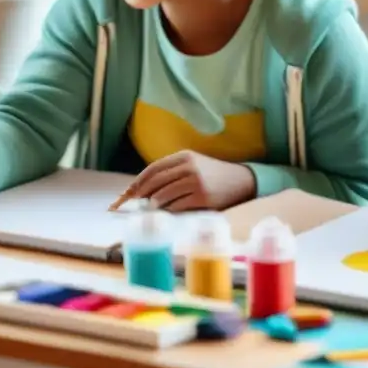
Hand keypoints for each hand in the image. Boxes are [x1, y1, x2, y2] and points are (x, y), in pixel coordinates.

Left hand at [126, 151, 256, 211]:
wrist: (241, 181)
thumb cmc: (212, 174)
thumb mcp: (193, 164)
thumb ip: (172, 171)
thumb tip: (142, 188)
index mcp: (185, 155)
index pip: (154, 168)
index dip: (138, 181)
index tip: (127, 192)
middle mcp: (190, 167)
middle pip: (156, 182)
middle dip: (141, 195)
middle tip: (133, 204)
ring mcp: (196, 182)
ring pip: (164, 196)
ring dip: (154, 205)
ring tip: (152, 208)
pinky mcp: (202, 198)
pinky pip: (177, 207)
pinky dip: (169, 211)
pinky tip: (168, 212)